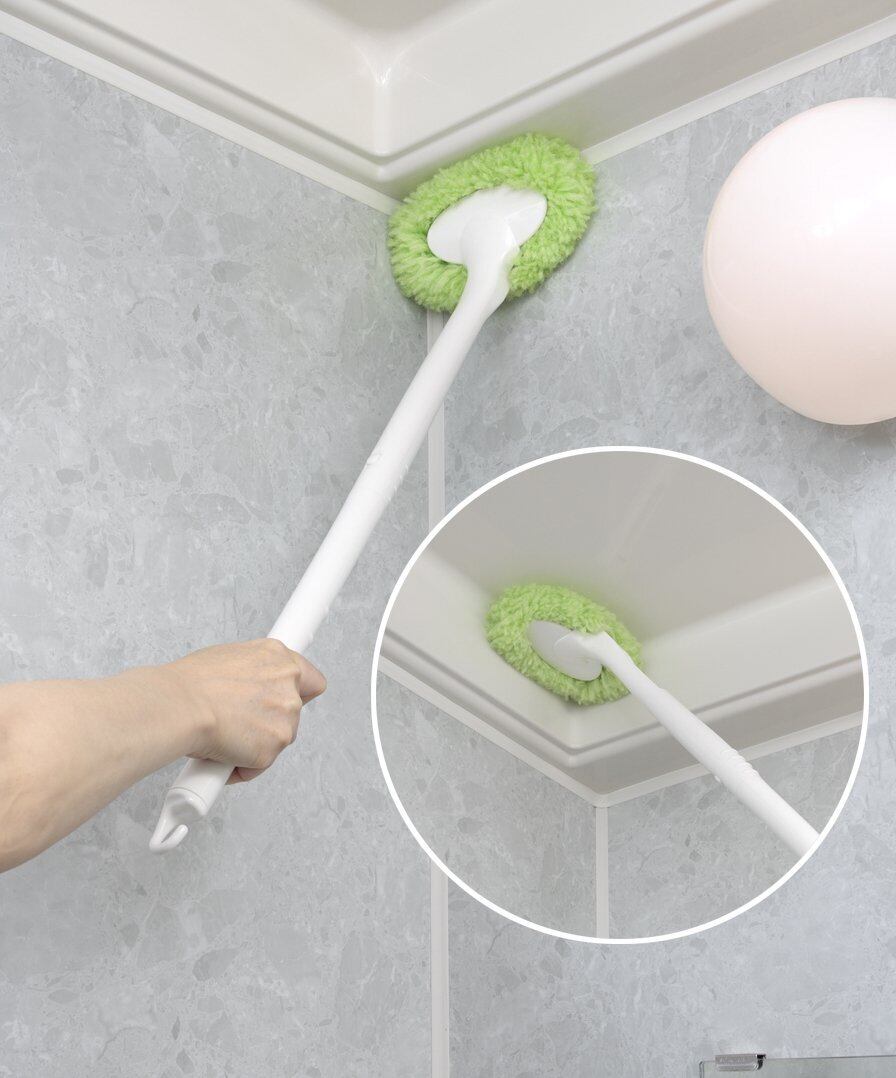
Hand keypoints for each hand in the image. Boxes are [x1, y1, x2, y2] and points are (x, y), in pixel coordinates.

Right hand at [157, 639, 325, 782]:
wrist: (179, 705)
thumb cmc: (191, 682)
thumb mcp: (228, 657)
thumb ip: (252, 672)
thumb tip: (249, 685)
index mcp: (279, 658)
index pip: (312, 681)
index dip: (299, 693)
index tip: (285, 701)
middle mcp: (289, 686)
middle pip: (293, 714)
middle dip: (268, 722)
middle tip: (238, 723)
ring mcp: (285, 719)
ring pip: (278, 740)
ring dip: (254, 743)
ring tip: (223, 735)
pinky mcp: (273, 748)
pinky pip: (259, 764)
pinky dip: (240, 765)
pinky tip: (219, 752)